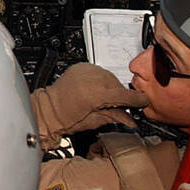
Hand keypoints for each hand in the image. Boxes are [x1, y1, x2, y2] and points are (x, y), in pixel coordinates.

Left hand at [32, 62, 148, 142]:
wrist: (46, 110)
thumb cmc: (64, 119)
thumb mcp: (93, 121)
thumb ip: (114, 117)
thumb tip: (130, 119)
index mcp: (95, 95)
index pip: (123, 95)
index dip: (136, 99)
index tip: (143, 100)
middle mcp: (91, 79)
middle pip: (117, 84)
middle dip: (120, 95)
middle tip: (119, 105)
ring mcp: (85, 71)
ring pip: (109, 76)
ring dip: (110, 86)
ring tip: (103, 98)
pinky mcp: (80, 67)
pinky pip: (98, 71)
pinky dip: (100, 80)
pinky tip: (96, 89)